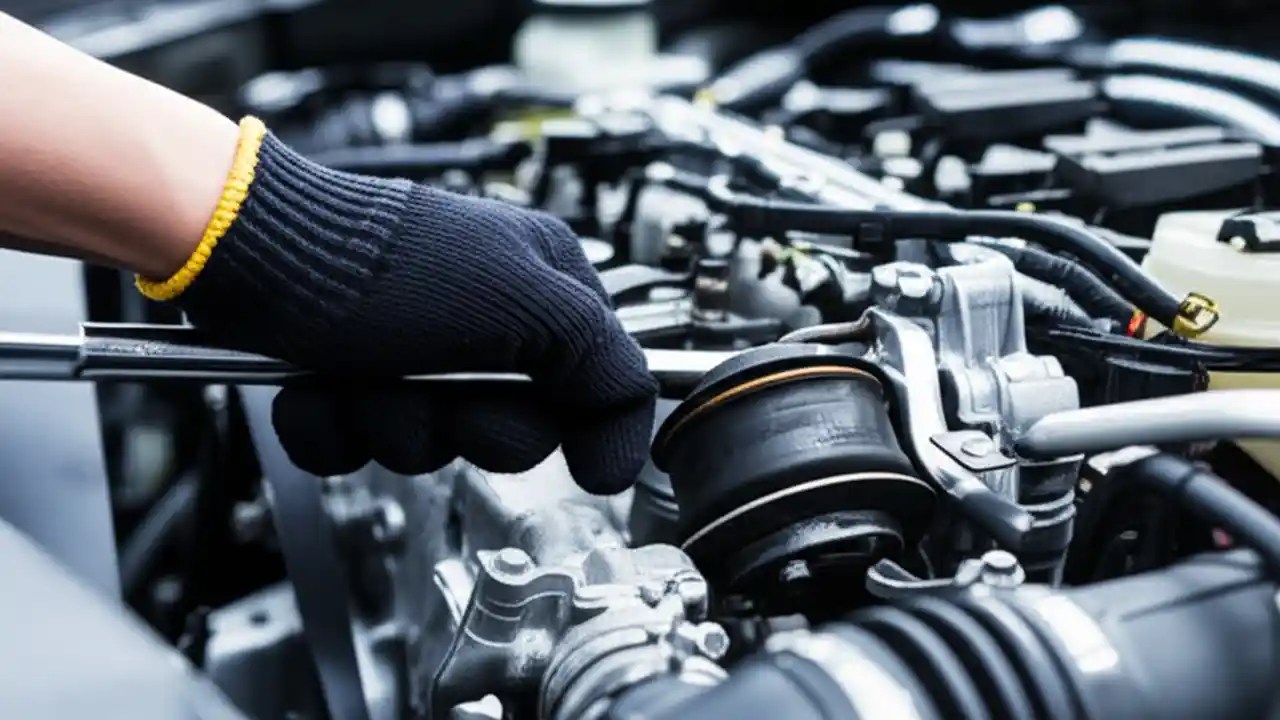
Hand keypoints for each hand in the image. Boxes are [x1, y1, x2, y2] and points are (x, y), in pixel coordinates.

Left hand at [177, 134, 656, 493]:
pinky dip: (334, 428)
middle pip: (511, 431)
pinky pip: (361, 446)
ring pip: (429, 444)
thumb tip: (624, 447)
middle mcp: (489, 323)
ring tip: (360, 376)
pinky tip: (321, 387)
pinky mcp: (359, 378)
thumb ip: (600, 365)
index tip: (584, 469)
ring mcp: (421, 355)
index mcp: (544, 289)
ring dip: (388, 424)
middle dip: (459, 425)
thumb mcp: (525, 305)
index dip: (586, 432)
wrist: (255, 256)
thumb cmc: (383, 266)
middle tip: (432, 386)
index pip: (601, 385)